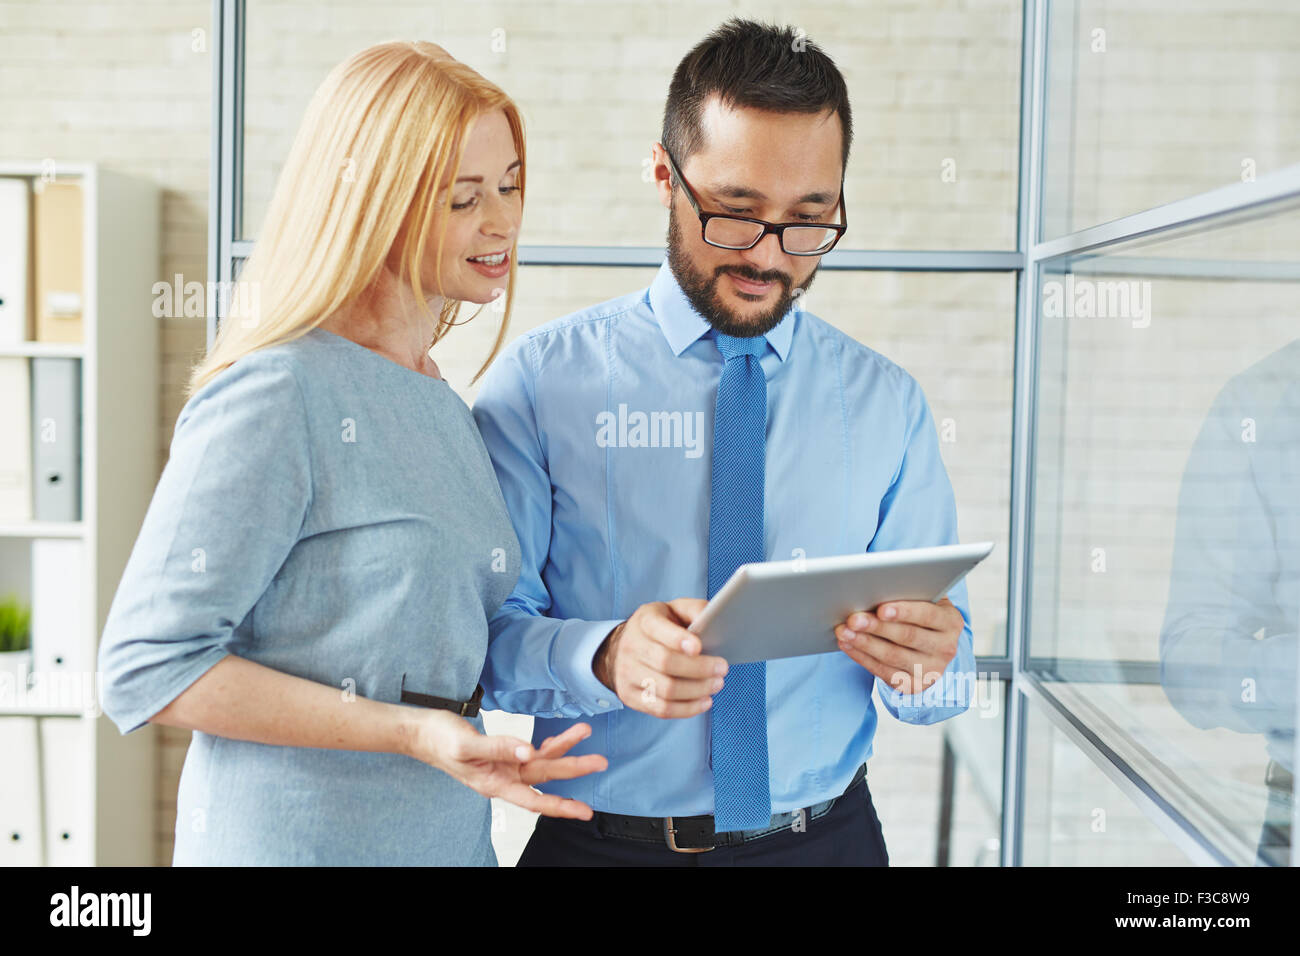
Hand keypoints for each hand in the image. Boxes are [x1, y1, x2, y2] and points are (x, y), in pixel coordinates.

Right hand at [406, 710, 606, 818]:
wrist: (422, 732)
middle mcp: (503, 777)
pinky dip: (547, 744)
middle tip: (600, 761)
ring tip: (584, 731)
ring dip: (563, 746)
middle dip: (573, 768)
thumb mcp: (466, 745)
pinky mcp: (503, 753)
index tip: (584, 811)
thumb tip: (528, 750)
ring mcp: (504, 766)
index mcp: (494, 783)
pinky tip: (562, 739)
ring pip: (541, 759)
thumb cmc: (439, 740)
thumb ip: (498, 747)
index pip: (534, 799)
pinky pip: (531, 751)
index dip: (560, 806)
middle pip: (545, 775)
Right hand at [592, 598, 725, 718]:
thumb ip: (694, 610)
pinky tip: (704, 701)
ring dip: (698, 690)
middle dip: (700, 669)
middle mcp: (631, 646)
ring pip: (666, 690)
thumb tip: (714, 620)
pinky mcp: (629, 696)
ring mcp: (627, 673)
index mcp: (644, 621)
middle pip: (666, 663)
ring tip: (717, 684)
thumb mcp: (674, 609)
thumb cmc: (659, 627)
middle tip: (722, 669)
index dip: (678, 639)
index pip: (659, 630)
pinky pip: (662, 709)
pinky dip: (688, 709)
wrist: (622, 647)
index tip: (699, 647)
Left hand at [834, 597, 963, 694]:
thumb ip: (910, 593)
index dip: (904, 611)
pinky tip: (848, 645)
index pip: (927, 615)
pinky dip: (862, 658)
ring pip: (893, 656)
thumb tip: (877, 586)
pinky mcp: (915, 686)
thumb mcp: (925, 599)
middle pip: (907, 636)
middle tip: (853, 619)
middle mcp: (946, 648)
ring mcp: (932, 670)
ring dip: (864, 643)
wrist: (933, 647)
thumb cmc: (921, 614)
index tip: (881, 609)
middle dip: (877, 627)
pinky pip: (885, 672)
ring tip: (844, 631)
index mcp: (951, 621)